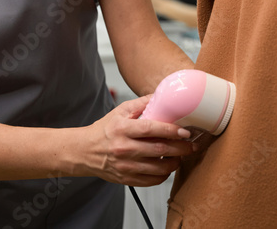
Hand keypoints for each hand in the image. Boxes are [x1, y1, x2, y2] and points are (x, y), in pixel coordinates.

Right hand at [79, 95, 196, 186]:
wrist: (85, 151)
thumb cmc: (105, 130)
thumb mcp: (120, 111)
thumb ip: (141, 103)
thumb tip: (162, 96)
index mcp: (123, 129)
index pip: (151, 129)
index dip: (171, 131)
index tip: (185, 131)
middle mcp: (124, 148)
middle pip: (159, 150)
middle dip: (180, 148)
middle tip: (190, 145)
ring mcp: (125, 166)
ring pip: (159, 168)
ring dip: (175, 162)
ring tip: (180, 156)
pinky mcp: (127, 179)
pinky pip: (152, 181)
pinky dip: (164, 175)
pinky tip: (166, 166)